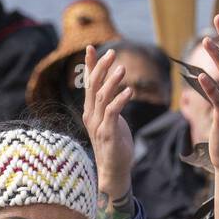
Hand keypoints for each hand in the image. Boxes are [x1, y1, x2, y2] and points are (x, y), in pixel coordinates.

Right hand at [82, 46, 133, 205]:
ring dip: (112, 81)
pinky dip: (120, 100)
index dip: (90, 66)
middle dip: (101, 68)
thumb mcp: (111, 119)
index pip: (88, 83)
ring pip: (102, 97)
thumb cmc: (114, 144)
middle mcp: (90, 115)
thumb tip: (114, 88)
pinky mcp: (107, 133)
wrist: (113, 170)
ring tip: (122, 68)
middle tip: (112, 53)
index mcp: (90, 110)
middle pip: (93, 86)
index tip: (91, 48)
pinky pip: (112, 112)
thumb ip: (110, 104)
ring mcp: (97, 124)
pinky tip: (130, 91)